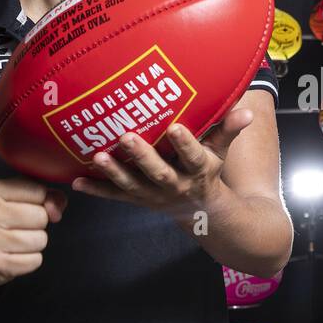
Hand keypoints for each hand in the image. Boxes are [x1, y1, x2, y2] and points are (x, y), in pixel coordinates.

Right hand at [0, 177, 66, 285]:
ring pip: (40, 240)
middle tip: (18, 228)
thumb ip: (46, 197)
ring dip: (34, 244)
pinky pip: (35, 260)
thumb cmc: (2, 224)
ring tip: (15, 243)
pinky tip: (14, 256)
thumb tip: (57, 209)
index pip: (39, 192)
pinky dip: (30, 260)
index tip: (24, 208)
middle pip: (41, 217)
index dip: (41, 203)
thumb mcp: (19, 200)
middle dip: (38, 225)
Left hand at [69, 104, 254, 216]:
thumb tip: (245, 111)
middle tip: (127, 137)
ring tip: (99, 157)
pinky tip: (77, 182)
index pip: (194, 157)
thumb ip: (228, 130)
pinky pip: (115, 197)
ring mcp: (153, 195)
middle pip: (158, 173)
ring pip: (133, 186)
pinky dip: (96, 191)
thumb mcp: (221, 153)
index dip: (185, 144)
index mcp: (198, 171)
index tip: (176, 127)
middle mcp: (175, 185)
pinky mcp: (137, 200)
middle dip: (143, 157)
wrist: (201, 212)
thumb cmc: (208, 171)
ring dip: (115, 173)